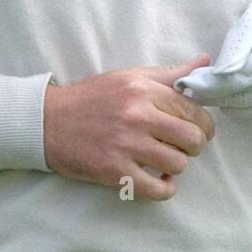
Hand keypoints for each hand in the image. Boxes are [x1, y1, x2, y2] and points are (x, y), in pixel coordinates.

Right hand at [43, 55, 215, 201]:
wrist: (47, 122)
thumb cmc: (91, 98)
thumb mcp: (128, 77)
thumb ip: (168, 73)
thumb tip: (204, 62)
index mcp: (142, 89)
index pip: (193, 109)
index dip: (202, 123)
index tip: (197, 128)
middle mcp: (137, 115)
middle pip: (193, 138)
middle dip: (194, 145)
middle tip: (182, 146)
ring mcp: (126, 145)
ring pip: (179, 163)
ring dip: (176, 165)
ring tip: (163, 160)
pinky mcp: (115, 172)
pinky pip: (158, 189)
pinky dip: (164, 188)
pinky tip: (158, 180)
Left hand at [174, 0, 251, 135]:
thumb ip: (238, 42)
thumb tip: (219, 71)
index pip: (232, 78)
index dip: (208, 84)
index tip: (187, 84)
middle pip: (241, 93)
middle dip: (214, 94)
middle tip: (192, 93)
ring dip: (231, 103)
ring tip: (211, 98)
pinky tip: (237, 105)